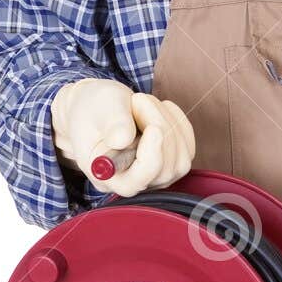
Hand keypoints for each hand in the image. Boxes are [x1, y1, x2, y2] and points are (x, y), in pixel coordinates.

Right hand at [50, 78, 195, 196]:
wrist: (99, 108)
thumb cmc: (94, 109)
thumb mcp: (99, 108)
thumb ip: (112, 124)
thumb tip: (123, 140)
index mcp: (106, 176)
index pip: (137, 181)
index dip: (151, 156)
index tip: (153, 128)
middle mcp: (133, 183)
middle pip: (164, 168)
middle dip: (159, 127)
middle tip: (138, 99)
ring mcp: (155, 176)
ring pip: (181, 157)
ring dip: (168, 121)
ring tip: (143, 102)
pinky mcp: (171, 162)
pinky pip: (187, 145)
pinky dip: (177, 121)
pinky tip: (159, 108)